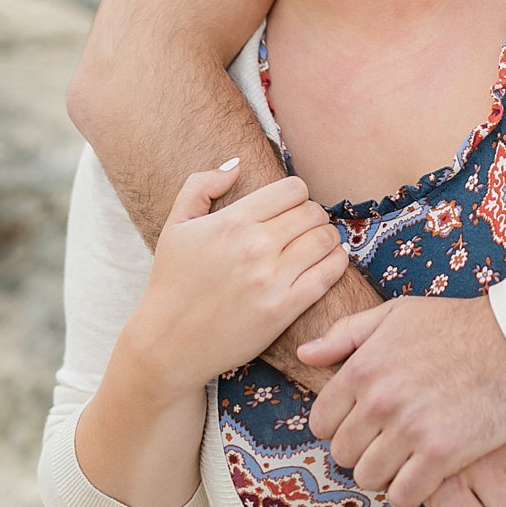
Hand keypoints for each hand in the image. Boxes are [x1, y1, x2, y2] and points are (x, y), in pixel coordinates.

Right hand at [119, 162, 348, 397]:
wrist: (170, 341)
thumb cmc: (172, 281)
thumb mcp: (176, 225)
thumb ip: (201, 185)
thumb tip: (236, 165)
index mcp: (233, 221)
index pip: (292, 189)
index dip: (295, 194)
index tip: (289, 207)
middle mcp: (255, 246)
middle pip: (313, 212)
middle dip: (312, 215)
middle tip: (304, 226)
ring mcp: (272, 279)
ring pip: (325, 240)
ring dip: (326, 238)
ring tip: (316, 244)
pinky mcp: (284, 309)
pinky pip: (328, 275)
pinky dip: (335, 263)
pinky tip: (326, 263)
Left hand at [301, 293, 505, 506]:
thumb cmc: (451, 325)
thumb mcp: (392, 315)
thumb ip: (344, 335)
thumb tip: (305, 354)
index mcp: (362, 368)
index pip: (320, 421)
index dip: (336, 428)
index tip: (357, 427)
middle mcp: (380, 400)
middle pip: (342, 454)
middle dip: (358, 453)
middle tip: (382, 446)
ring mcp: (410, 428)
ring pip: (368, 478)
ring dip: (382, 475)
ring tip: (400, 462)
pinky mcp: (443, 452)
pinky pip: (404, 494)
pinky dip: (407, 492)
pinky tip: (421, 477)